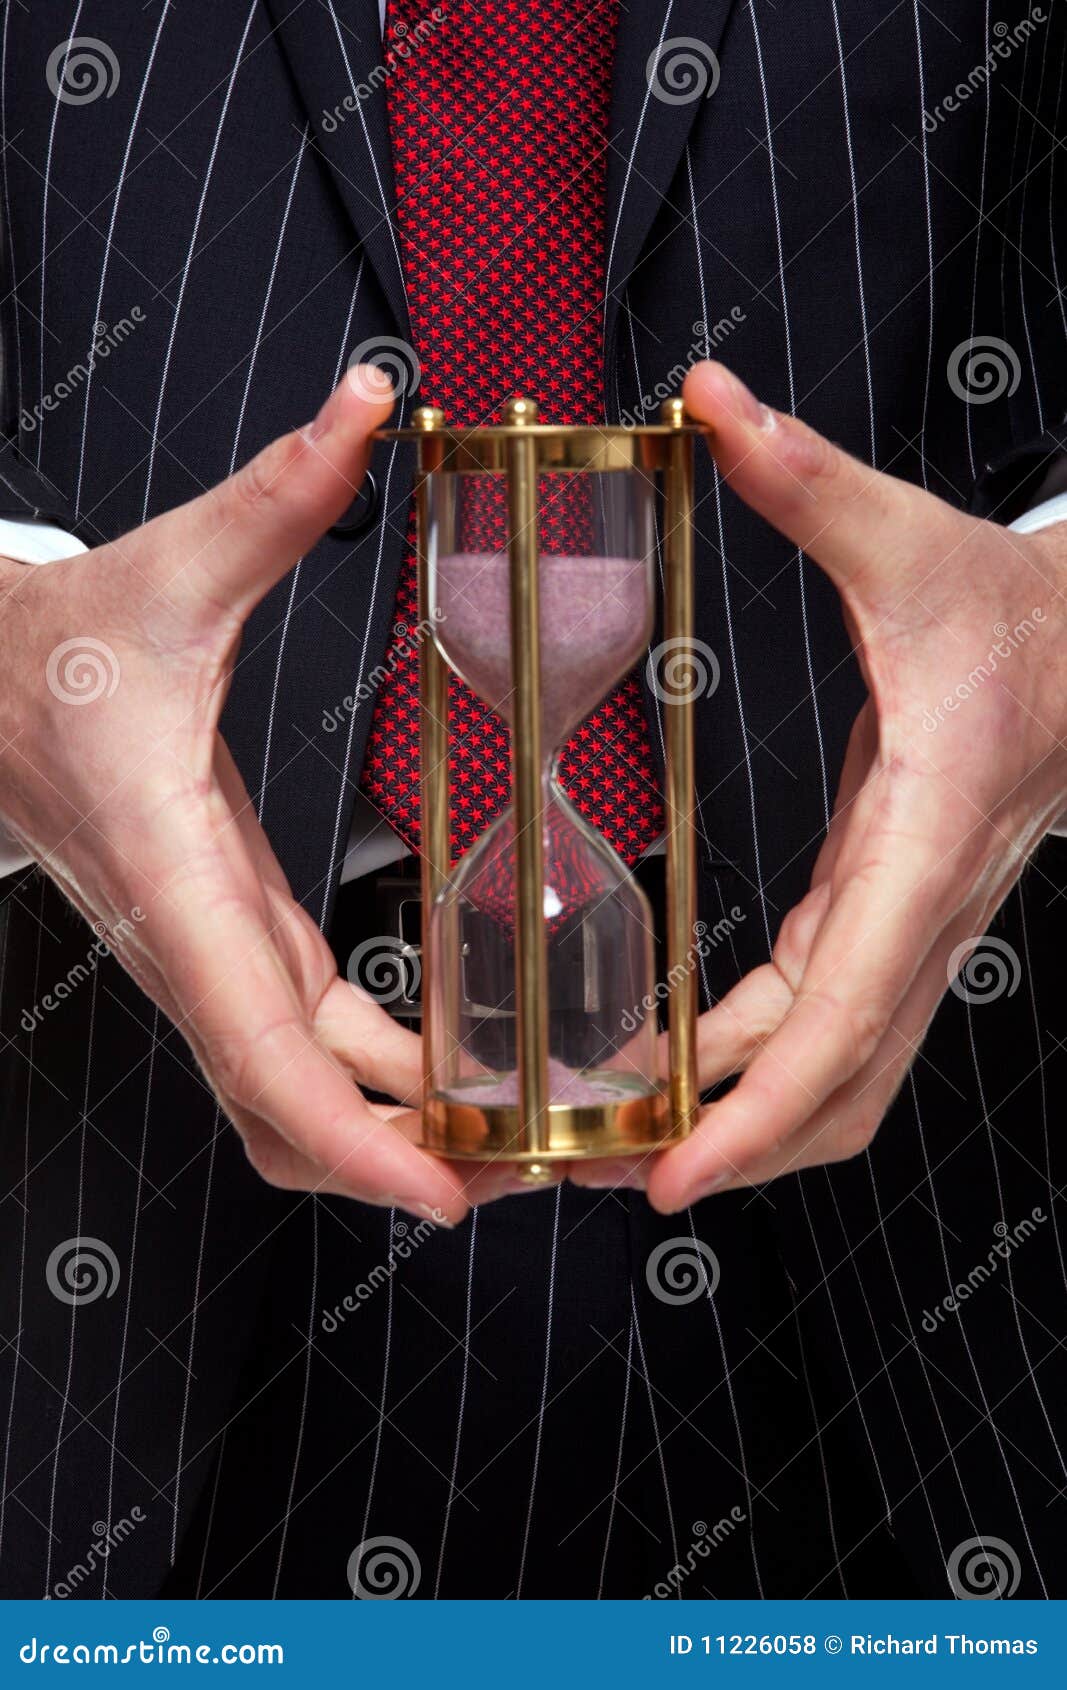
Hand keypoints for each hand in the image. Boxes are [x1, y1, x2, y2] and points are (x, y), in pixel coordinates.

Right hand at [0, 371, 543, 1223]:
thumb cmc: (59, 653)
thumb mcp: (172, 568)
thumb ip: (278, 496)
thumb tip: (372, 404)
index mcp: (179, 875)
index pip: (262, 1046)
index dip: (354, 1137)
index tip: (448, 1190)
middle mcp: (195, 947)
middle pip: (294, 1113)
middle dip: (411, 1164)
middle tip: (542, 1167)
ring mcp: (214, 959)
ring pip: (298, 1100)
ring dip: (402, 1137)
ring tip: (527, 1135)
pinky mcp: (235, 944)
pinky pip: (310, 1049)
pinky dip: (383, 1084)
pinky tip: (465, 1076)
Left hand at [574, 359, 1066, 1209]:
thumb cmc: (1012, 617)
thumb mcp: (909, 540)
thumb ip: (807, 480)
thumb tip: (711, 400)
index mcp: (927, 835)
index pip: (845, 1006)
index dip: (759, 1105)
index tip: (675, 1170)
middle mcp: (923, 913)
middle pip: (834, 1086)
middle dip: (723, 1150)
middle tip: (595, 1177)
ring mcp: (908, 933)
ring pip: (835, 1080)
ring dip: (735, 1129)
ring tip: (614, 1149)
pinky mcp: (882, 923)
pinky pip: (820, 1030)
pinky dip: (749, 1072)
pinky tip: (671, 1075)